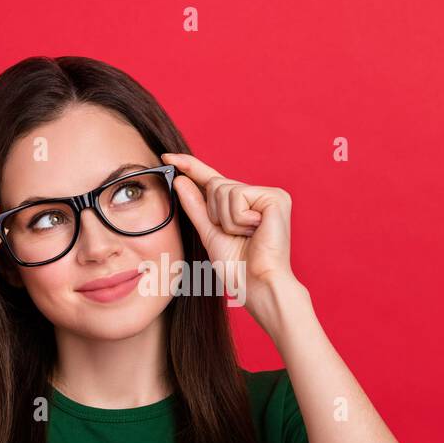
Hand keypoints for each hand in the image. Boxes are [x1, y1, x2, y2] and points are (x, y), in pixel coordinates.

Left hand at [162, 152, 300, 318]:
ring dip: (226, 219)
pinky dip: (238, 219)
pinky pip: (238, 196)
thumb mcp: (209, 233)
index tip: (167, 156)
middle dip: (215, 213)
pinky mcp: (276, 197)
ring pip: (224, 189)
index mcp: (245, 205)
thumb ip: (196, 206)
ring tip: (247, 236)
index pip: (213, 180)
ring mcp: (269, 195)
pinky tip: (256, 231)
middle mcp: (259, 196)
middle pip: (216, 184)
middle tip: (236, 235)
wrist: (258, 285)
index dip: (191, 167)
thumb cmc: (238, 268)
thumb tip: (180, 180)